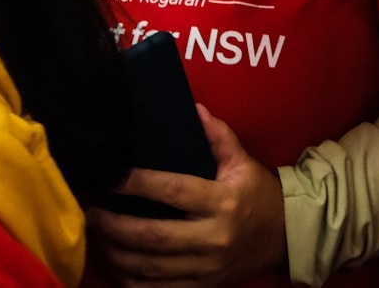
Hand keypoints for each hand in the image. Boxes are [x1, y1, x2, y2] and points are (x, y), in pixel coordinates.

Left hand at [89, 107, 287, 287]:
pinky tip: (117, 264)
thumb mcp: (243, 162)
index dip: (140, 185)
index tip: (114, 178)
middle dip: (116, 226)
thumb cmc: (259, 195)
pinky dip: (131, 280)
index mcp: (222, 202)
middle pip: (153, 237)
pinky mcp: (202, 287)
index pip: (174, 191)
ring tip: (99, 236)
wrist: (285, 237)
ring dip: (117, 255)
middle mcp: (212, 238)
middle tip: (93, 212)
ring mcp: (206, 268)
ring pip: (150, 269)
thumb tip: (194, 109)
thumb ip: (218, 137)